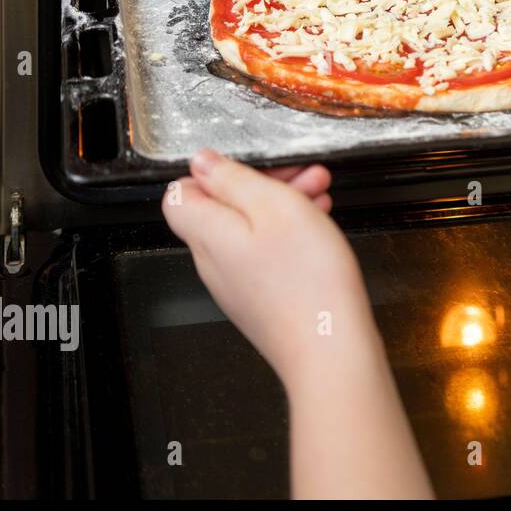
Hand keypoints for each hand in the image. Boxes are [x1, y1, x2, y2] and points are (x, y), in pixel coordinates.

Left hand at [161, 150, 379, 388]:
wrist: (330, 348)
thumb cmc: (308, 282)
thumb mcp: (275, 207)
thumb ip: (233, 179)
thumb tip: (202, 162)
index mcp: (207, 235)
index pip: (180, 193)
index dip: (216, 172)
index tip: (255, 166)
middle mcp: (213, 263)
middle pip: (222, 210)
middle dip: (264, 185)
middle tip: (305, 176)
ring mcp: (236, 285)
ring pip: (249, 231)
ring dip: (283, 207)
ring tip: (321, 198)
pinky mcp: (260, 301)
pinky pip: (266, 256)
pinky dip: (290, 236)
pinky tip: (319, 231)